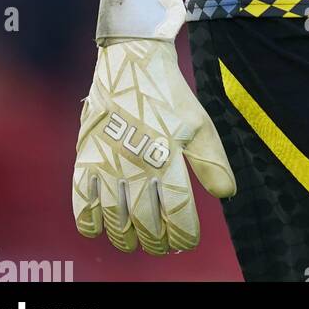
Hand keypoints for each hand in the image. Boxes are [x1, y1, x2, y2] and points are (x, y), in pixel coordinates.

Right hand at [73, 35, 235, 253]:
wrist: (131, 61)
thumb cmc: (167, 94)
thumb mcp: (198, 123)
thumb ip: (212, 161)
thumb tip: (226, 194)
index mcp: (167, 157)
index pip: (177, 209)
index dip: (184, 232)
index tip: (187, 241)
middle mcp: (136, 164)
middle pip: (145, 220)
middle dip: (156, 240)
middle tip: (162, 247)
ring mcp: (108, 162)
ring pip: (114, 217)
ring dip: (125, 237)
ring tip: (134, 243)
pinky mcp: (86, 156)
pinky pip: (82, 198)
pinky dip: (88, 221)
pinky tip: (97, 230)